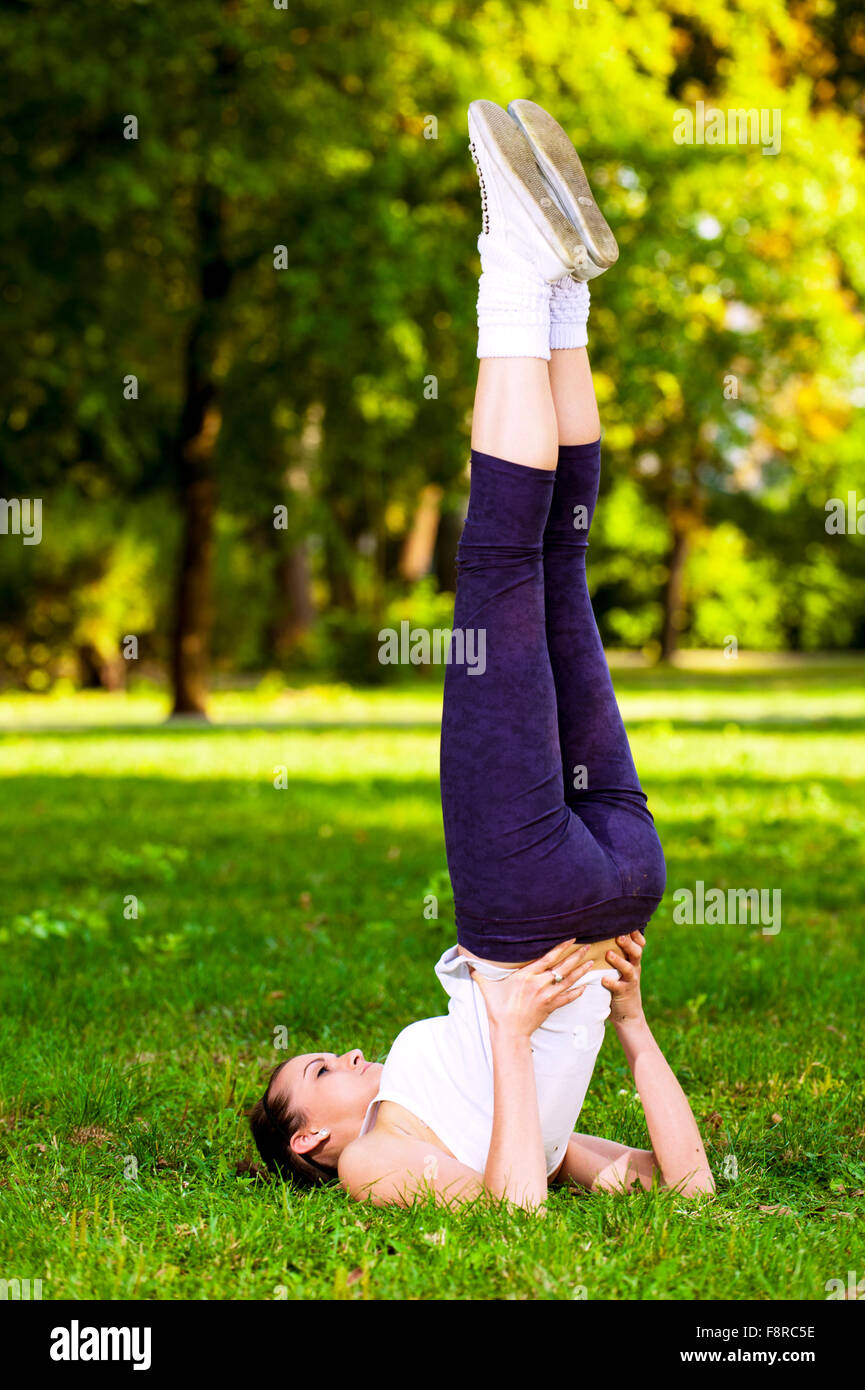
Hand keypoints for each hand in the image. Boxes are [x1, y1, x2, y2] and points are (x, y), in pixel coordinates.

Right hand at [467, 939, 595, 1040]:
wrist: (508, 1031)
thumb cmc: (497, 1008)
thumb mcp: (487, 988)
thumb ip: (479, 973)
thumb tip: (466, 962)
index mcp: (526, 976)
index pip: (548, 958)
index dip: (561, 948)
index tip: (571, 939)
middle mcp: (539, 984)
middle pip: (562, 968)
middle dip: (576, 957)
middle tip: (588, 947)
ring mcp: (547, 996)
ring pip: (568, 981)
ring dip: (581, 971)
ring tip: (591, 962)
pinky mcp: (550, 1008)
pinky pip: (567, 998)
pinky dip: (577, 992)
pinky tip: (585, 986)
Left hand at [602, 929, 645, 1026]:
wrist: (627, 1014)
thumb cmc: (619, 985)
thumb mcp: (620, 969)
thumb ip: (614, 954)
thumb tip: (599, 934)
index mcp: (632, 960)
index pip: (638, 943)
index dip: (635, 933)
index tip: (627, 922)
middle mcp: (634, 968)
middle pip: (636, 952)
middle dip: (628, 943)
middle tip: (618, 935)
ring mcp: (630, 981)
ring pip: (629, 968)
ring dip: (619, 961)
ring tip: (609, 954)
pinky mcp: (624, 993)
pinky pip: (619, 987)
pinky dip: (611, 983)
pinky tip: (604, 980)